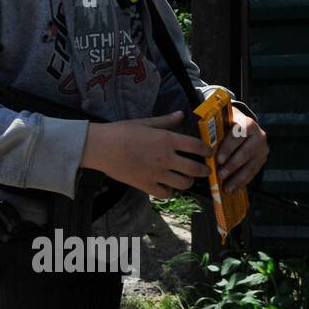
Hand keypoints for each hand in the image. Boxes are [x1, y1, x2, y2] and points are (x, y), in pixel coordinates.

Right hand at [81, 110, 212, 198]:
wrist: (100, 147)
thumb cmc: (120, 131)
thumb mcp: (145, 122)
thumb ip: (166, 121)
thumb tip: (181, 114)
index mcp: (167, 139)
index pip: (197, 147)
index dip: (207, 151)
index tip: (208, 153)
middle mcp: (166, 158)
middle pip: (195, 169)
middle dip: (203, 170)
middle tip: (204, 170)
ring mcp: (157, 173)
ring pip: (183, 183)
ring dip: (187, 182)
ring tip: (185, 179)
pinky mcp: (146, 185)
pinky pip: (166, 193)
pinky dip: (169, 192)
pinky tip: (167, 186)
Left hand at [215, 109, 268, 192]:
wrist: (242, 126)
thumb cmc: (227, 125)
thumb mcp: (221, 122)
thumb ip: (214, 131)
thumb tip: (200, 144)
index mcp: (247, 123)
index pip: (238, 135)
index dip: (228, 148)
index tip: (219, 160)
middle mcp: (259, 135)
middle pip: (245, 152)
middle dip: (232, 166)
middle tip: (220, 175)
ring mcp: (262, 148)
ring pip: (250, 165)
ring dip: (238, 178)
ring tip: (227, 187)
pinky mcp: (263, 159)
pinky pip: (253, 172)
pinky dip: (242, 182)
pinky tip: (234, 189)